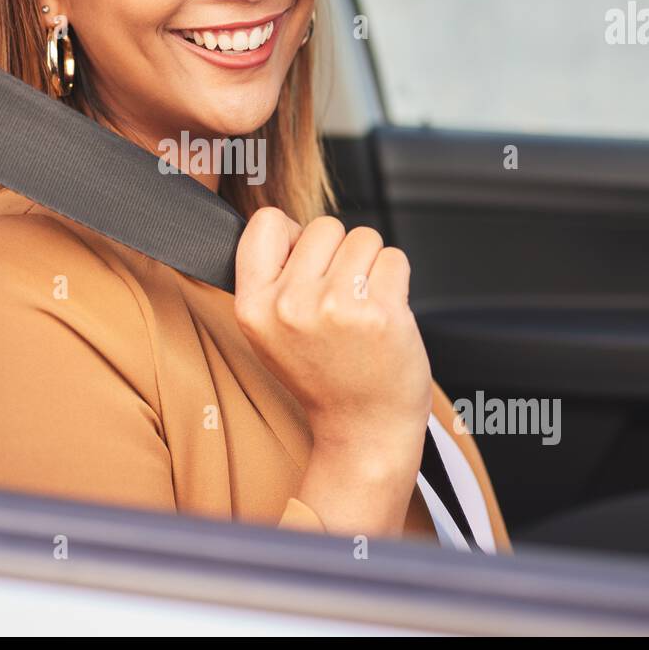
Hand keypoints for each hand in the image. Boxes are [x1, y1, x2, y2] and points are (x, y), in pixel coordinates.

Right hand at [233, 208, 433, 533]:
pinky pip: (394, 258)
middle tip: (340, 297)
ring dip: (370, 265)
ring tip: (362, 307)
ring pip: (363, 238)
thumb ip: (271, 279)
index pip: (266, 222)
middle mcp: (289, 305)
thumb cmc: (322, 374)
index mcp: (253, 307)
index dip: (293, 235)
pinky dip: (395, 280)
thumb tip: (292, 226)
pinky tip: (383, 314)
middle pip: (324, 226)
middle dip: (339, 253)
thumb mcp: (270, 332)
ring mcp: (335, 307)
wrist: (364, 427)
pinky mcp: (380, 312)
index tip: (306, 263)